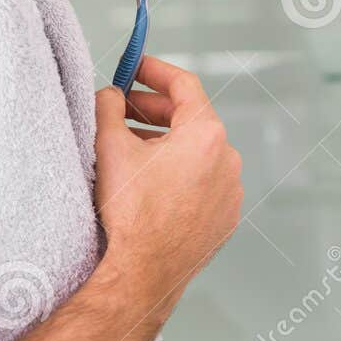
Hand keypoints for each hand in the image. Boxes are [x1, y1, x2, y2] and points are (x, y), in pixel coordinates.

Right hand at [92, 55, 242, 312]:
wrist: (143, 273)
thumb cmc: (131, 212)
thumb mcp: (110, 147)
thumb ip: (109, 107)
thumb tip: (111, 93)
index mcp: (207, 134)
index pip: (185, 85)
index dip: (155, 71)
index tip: (135, 66)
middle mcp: (228, 158)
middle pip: (192, 118)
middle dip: (155, 109)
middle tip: (125, 106)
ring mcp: (230, 190)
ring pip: (198, 153)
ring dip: (167, 143)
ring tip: (132, 146)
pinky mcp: (225, 217)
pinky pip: (204, 182)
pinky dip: (180, 173)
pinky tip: (151, 182)